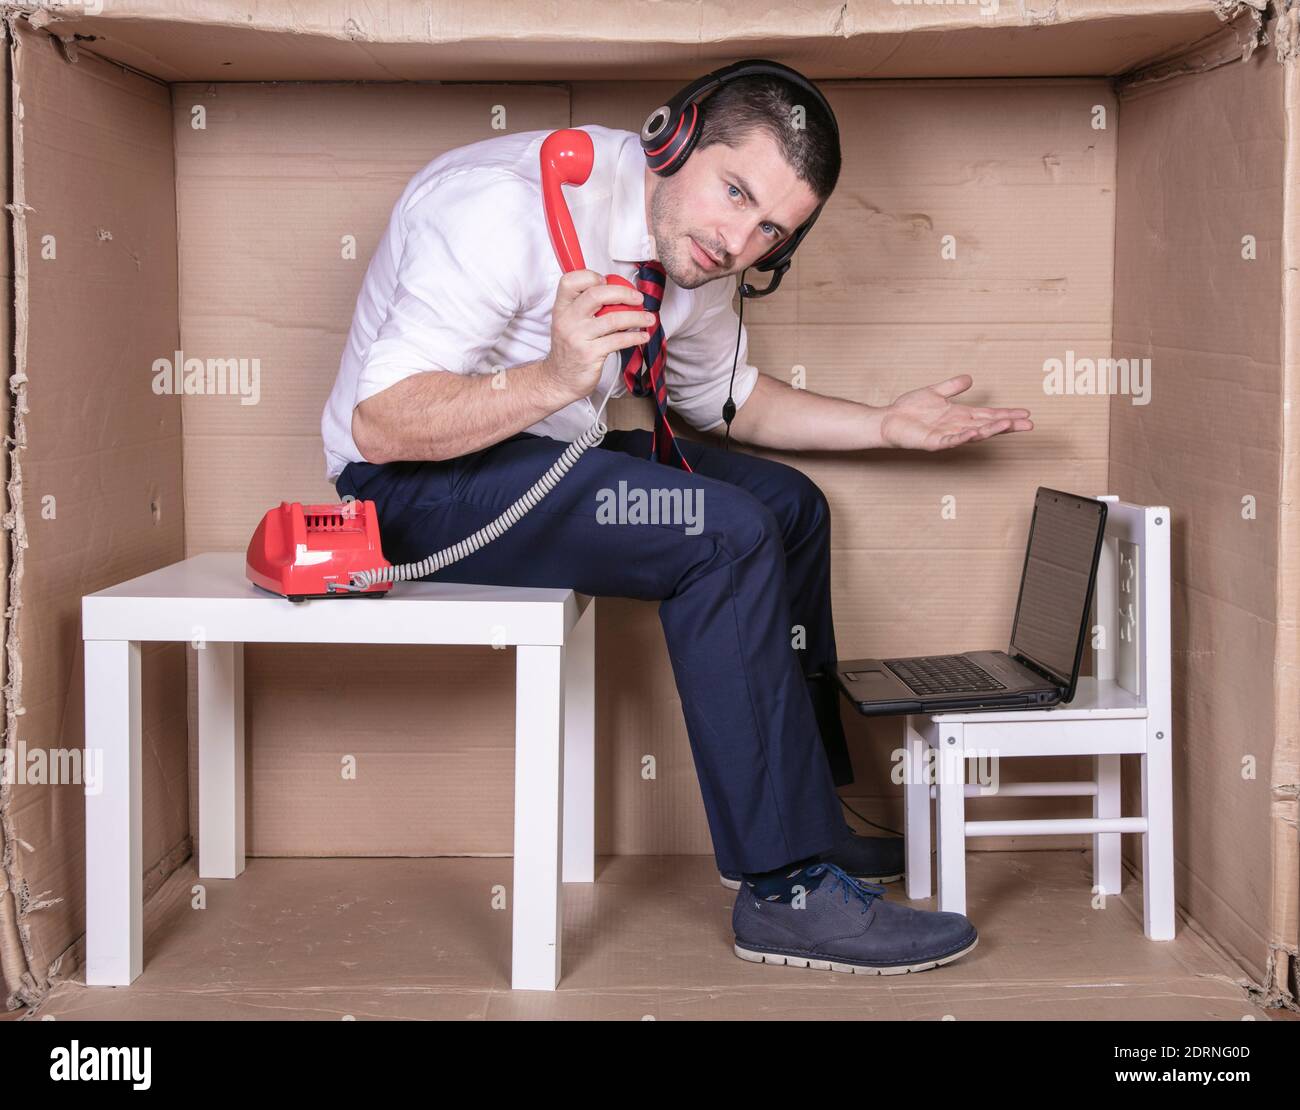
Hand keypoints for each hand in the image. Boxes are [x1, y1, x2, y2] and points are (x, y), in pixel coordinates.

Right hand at [541, 270, 654, 402]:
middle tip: (638, 298)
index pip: (571, 280)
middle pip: (596, 294)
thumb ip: (585, 306)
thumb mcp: (568, 322)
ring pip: (613, 319)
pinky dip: (635, 337)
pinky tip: (642, 336)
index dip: (591, 276)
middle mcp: (568, 319)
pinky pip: (618, 341)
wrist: (559, 379)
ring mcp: (578, 337)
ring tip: (648, 318)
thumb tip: (616, 292)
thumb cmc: (569, 349)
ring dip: (637, 317)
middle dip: (623, 293)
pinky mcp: (590, 354)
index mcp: (562, 308)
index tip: (608, 281)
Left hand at [879, 374, 1032, 450]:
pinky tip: (975, 433)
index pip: (989, 414)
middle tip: (1029, 424)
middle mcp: (957, 426)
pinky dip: (963, 437)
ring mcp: (946, 435)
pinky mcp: (933, 442)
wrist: (888, 420)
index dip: (1007, 414)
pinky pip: (951, 440)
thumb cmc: (909, 409)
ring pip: (974, 434)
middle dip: (1008, 425)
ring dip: (991, 430)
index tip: (1026, 413)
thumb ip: (952, 386)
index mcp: (959, 415)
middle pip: (988, 426)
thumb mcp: (935, 392)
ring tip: (1007, 425)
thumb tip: (970, 378)